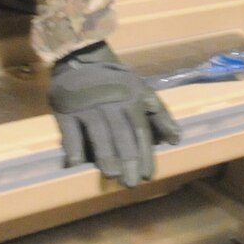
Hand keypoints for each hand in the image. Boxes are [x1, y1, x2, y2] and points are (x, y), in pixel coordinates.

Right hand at [48, 43, 181, 185]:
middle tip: (130, 183)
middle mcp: (111, 103)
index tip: (147, 175)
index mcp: (132, 99)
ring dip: (106, 155)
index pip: (140, 130)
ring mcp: (88, 106)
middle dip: (128, 159)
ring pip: (99, 133)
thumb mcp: (142, 92)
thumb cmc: (117, 83)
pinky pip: (70, 131)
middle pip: (122, 134)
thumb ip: (160, 115)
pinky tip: (77, 163)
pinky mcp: (66, 110)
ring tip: (111, 174)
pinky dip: (73, 146)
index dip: (144, 153)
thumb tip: (176, 140)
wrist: (82, 60)